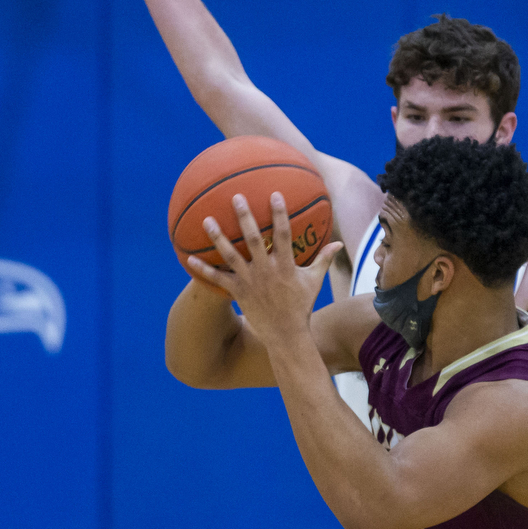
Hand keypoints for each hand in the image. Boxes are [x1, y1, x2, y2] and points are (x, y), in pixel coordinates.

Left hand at [188, 192, 343, 349]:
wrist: (286, 334)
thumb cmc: (301, 305)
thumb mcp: (314, 281)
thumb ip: (324, 259)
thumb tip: (338, 243)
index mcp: (286, 266)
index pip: (284, 235)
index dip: (279, 214)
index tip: (274, 194)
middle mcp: (266, 271)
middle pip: (253, 240)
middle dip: (244, 218)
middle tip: (235, 197)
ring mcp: (250, 281)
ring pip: (231, 256)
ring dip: (218, 238)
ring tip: (206, 220)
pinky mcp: (238, 293)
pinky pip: (217, 279)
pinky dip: (203, 269)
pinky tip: (189, 258)